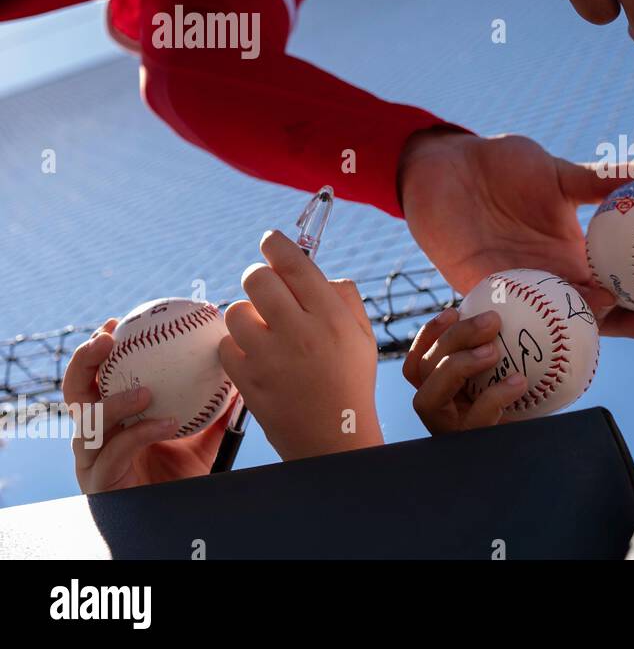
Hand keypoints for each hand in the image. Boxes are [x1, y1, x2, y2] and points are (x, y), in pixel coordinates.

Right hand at [63, 319, 231, 492]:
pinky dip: (140, 434)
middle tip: (107, 340)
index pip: (95, 377)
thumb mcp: (203, 434)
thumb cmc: (184, 473)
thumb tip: (239, 372)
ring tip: (145, 390)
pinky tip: (165, 423)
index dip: (97, 350)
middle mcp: (95, 435)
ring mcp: (92, 460)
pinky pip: (115, 453)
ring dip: (115, 402)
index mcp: (112, 418)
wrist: (179, 515)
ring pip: (87, 424)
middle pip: (74, 393)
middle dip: (84, 362)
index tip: (115, 323)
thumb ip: (215, 406)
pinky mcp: (99, 482)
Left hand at [220, 230, 383, 460]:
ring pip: (236, 311)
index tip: (270, 240)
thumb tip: (315, 271)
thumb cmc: (351, 381)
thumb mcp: (363, 336)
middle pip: (257, 279)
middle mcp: (300, 333)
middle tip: (266, 289)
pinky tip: (255, 355)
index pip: (295, 265)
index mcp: (332, 318)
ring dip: (246, 315)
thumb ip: (343, 297)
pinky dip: (236, 347)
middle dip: (259, 278)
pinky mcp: (247, 381)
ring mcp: (269, 358)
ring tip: (263, 330)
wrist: (334, 437)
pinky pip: (225, 346)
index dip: (277, 244)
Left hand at [399, 130, 633, 337]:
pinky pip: (513, 310)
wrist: (446, 167)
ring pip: (559, 318)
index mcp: (573, 253)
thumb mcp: (555, 172)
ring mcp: (521, 286)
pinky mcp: (484, 288)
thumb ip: (597, 180)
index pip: (618, 284)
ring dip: (587, 323)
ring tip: (616, 319)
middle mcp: (551, 276)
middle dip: (630, 322)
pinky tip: (557, 325)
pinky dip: (533, 318)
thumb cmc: (501, 165)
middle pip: (596, 312)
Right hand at [401, 308, 527, 433]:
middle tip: (491, 320)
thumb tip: (523, 303)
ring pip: (429, 397)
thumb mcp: (509, 375)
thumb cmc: (524, 409)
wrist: (536, 448)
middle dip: (452, 338)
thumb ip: (502, 348)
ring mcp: (448, 431)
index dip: (429, 335)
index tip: (455, 310)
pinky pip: (474, 419)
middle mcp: (437, 411)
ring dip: (458, 365)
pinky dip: (494, 396)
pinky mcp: (470, 444)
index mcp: (441, 393)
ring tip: (493, 350)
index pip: (417, 363)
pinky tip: (519, 381)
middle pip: (424, 370)